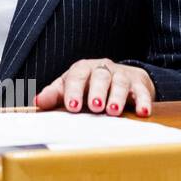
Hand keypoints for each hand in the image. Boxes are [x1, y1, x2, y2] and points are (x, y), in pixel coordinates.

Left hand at [34, 58, 154, 116]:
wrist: (119, 76)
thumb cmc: (89, 85)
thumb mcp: (70, 87)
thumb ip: (54, 95)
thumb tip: (37, 102)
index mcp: (82, 69)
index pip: (76, 76)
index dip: (74, 90)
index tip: (72, 106)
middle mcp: (102, 69)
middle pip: (100, 77)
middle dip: (97, 92)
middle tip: (95, 107)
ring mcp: (121, 76)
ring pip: (120, 82)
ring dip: (117, 97)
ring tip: (113, 111)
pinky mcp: (139, 84)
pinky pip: (142, 91)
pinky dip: (144, 101)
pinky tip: (143, 112)